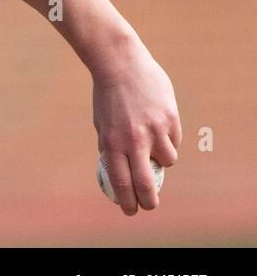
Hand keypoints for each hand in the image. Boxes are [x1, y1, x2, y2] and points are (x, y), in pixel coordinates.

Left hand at [89, 39, 181, 214]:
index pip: (121, 182)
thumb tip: (119, 173)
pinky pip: (174, 140)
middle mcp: (135, 139)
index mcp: (113, 142)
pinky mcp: (171, 118)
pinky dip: (168, 139)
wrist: (120, 64)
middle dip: (149, 200)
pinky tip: (157, 123)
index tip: (130, 211)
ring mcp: (155, 129)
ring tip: (151, 142)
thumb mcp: (101, 124)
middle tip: (150, 205)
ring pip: (167, 160)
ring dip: (161, 159)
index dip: (127, 201)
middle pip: (147, 182)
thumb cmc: (108, 97)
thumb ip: (111, 147)